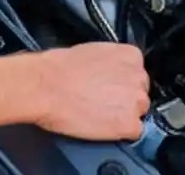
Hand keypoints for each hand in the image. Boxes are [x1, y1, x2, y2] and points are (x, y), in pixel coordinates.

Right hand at [28, 42, 150, 140]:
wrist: (46, 86)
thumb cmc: (60, 69)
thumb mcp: (93, 52)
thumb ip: (111, 63)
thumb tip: (110, 73)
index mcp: (131, 56)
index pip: (136, 74)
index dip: (121, 83)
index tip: (109, 87)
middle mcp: (139, 77)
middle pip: (139, 93)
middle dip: (123, 99)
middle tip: (101, 101)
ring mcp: (136, 102)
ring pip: (137, 113)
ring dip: (122, 115)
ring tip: (97, 113)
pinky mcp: (129, 125)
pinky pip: (134, 132)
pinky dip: (118, 132)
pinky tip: (101, 125)